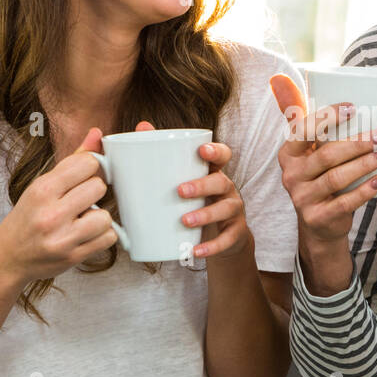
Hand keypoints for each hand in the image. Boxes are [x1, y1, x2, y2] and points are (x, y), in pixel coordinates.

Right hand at [0, 127, 117, 284]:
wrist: (7, 259)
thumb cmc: (27, 218)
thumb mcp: (42, 186)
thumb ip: (73, 160)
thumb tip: (97, 132)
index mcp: (42, 189)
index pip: (87, 163)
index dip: (91, 168)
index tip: (86, 176)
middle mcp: (51, 213)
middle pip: (98, 187)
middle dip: (95, 192)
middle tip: (82, 200)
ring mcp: (62, 238)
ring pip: (106, 216)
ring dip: (99, 217)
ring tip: (83, 219)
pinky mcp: (73, 257)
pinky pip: (108, 239)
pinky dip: (102, 236)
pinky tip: (87, 234)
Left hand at [175, 132, 252, 260]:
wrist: (222, 236)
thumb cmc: (195, 201)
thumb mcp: (183, 179)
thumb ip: (163, 153)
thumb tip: (142, 126)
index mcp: (213, 172)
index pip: (223, 155)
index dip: (216, 151)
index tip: (202, 150)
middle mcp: (226, 189)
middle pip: (221, 181)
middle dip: (202, 184)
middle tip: (180, 191)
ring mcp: (233, 211)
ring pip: (225, 209)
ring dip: (206, 214)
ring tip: (185, 220)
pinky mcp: (235, 233)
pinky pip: (226, 239)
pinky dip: (211, 246)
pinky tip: (196, 251)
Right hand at [269, 72, 376, 244]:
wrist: (319, 223)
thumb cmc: (318, 175)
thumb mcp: (306, 146)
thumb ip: (296, 112)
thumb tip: (278, 77)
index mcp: (288, 153)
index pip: (304, 130)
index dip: (327, 117)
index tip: (354, 107)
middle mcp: (290, 175)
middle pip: (325, 155)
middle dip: (356, 143)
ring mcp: (302, 198)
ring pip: (336, 178)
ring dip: (364, 164)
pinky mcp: (317, 218)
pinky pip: (343, 203)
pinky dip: (364, 191)